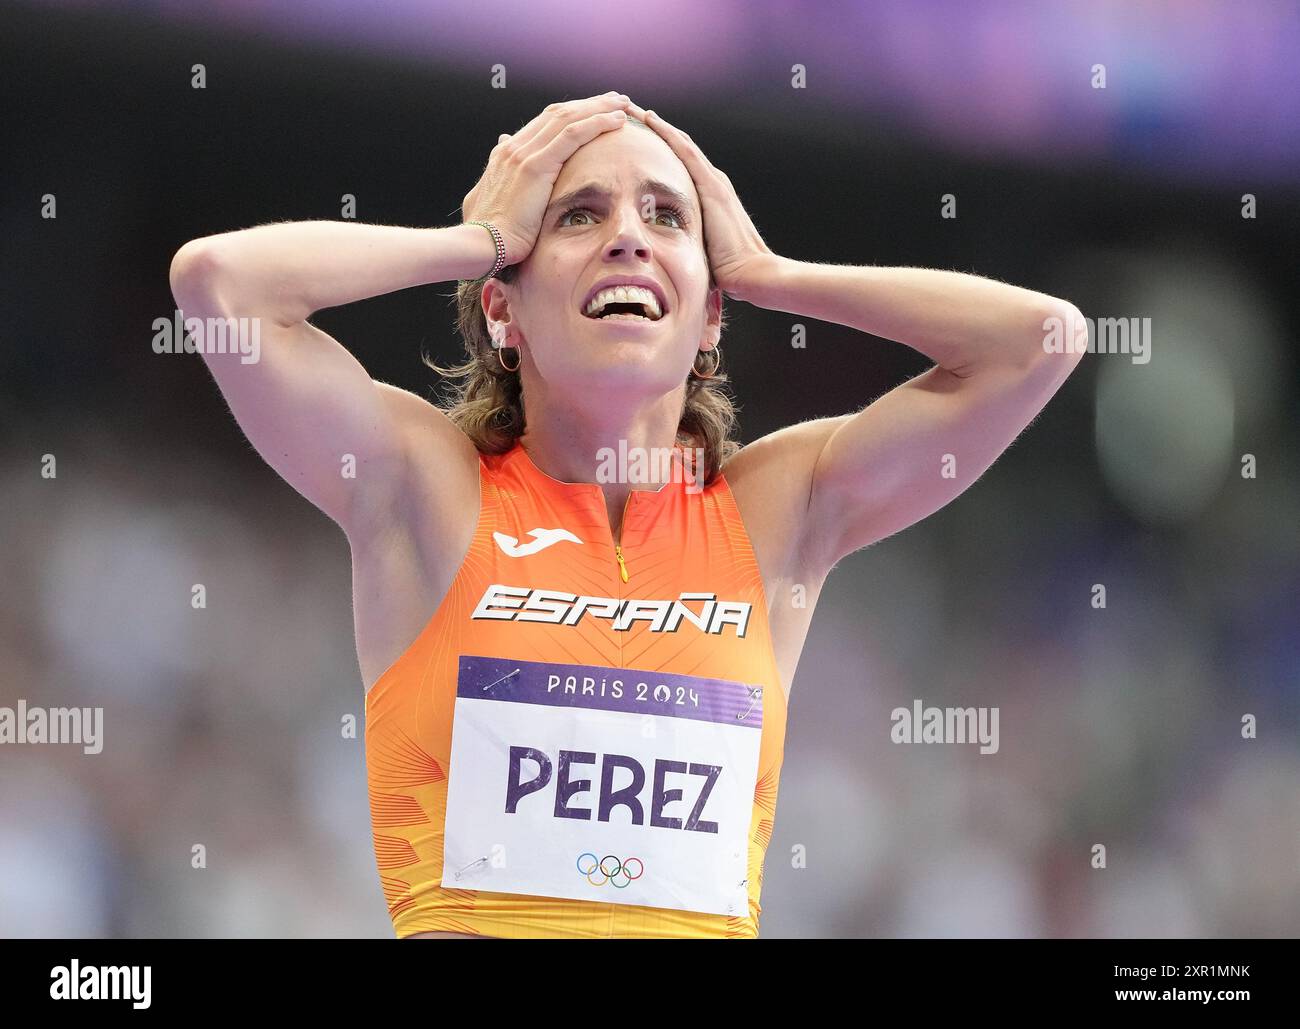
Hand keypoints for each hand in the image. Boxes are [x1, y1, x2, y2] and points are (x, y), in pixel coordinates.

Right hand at [461, 93, 632, 269]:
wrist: (479, 245)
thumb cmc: (489, 236)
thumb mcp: (490, 200)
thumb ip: (497, 175)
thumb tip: (500, 145)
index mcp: (505, 155)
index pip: (544, 124)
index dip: (571, 115)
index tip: (593, 112)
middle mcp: (513, 148)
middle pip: (557, 114)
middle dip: (589, 105)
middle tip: (614, 100)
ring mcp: (523, 154)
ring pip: (568, 118)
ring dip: (598, 108)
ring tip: (623, 103)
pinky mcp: (535, 166)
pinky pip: (573, 135)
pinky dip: (597, 123)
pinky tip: (617, 120)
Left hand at [624, 102, 775, 301]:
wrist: (751, 271)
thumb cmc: (727, 270)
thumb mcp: (702, 250)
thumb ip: (688, 242)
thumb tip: (667, 255)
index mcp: (710, 195)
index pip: (681, 164)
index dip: (661, 147)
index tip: (638, 134)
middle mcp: (713, 182)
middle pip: (679, 146)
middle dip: (655, 128)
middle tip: (630, 110)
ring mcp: (714, 180)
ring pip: (680, 142)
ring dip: (656, 123)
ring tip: (632, 107)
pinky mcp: (711, 185)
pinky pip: (684, 150)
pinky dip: (666, 132)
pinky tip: (650, 118)